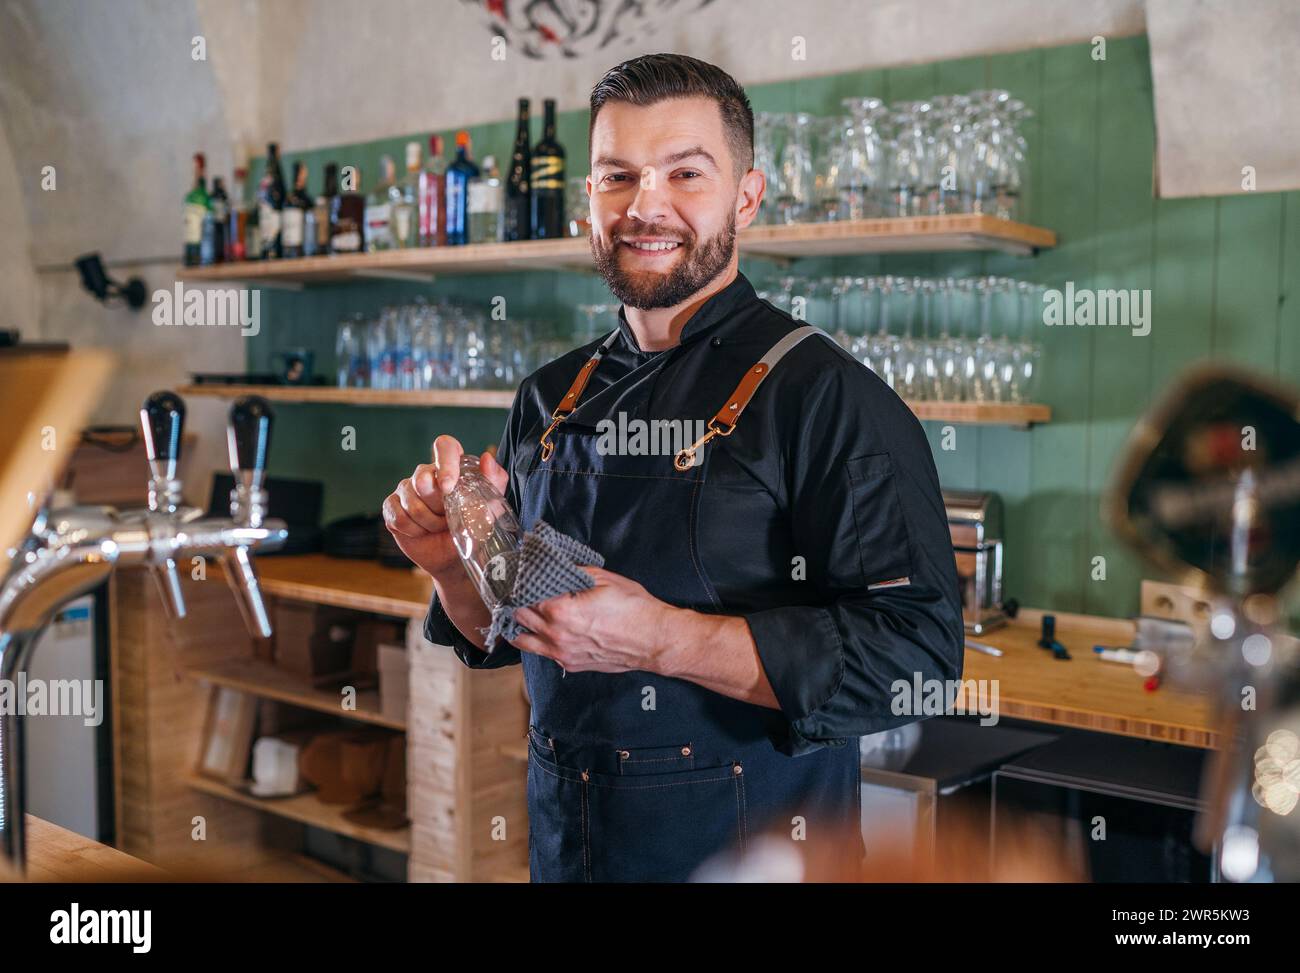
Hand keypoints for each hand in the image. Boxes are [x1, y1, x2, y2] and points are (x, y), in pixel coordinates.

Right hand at [382, 434, 508, 579]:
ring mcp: (406, 489)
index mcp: (452, 467)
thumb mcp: (490, 508)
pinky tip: (422, 532)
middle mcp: (426, 473)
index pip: (445, 446)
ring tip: (439, 527)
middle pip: (423, 479)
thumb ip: (494, 482)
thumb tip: (487, 459)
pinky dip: (413, 530)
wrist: (454, 558)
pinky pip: (398, 516)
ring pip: (411, 501)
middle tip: (450, 519)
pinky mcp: (392, 506)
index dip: (446, 464)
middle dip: (438, 506)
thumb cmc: (472, 529)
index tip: (449, 487)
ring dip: (428, 522)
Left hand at [512, 567, 677, 673]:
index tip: (523, 574)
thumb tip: (554, 567)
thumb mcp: (602, 578)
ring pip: (524, 641)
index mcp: (560, 610)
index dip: (523, 582)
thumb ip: (572, 572)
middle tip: (521, 590)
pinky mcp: (571, 664)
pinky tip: (542, 630)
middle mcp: (555, 635)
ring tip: (523, 612)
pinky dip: (537, 641)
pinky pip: (543, 653)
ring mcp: (562, 653)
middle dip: (518, 601)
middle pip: (520, 616)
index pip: (526, 594)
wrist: (654, 640)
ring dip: (520, 625)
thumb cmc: (634, 609)